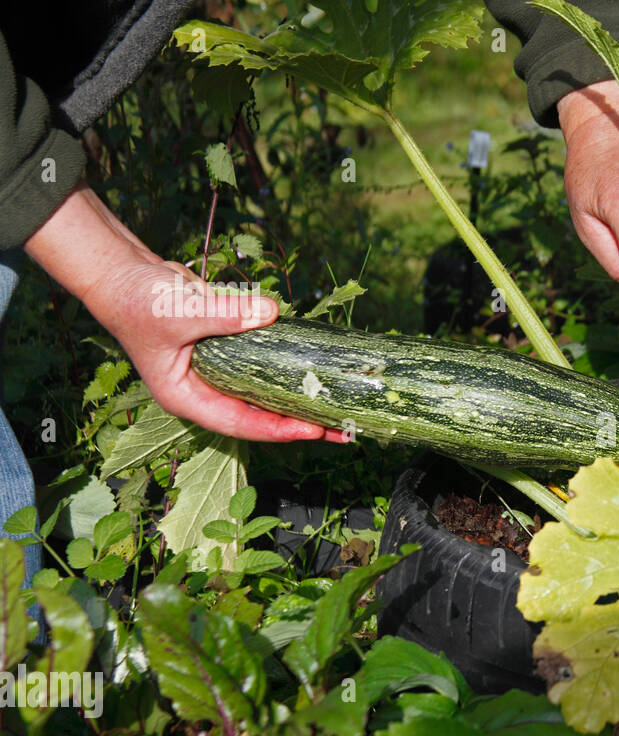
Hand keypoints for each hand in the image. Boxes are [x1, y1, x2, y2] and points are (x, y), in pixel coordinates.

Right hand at [25, 183, 342, 441]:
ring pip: (263, 395)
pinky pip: (262, 369)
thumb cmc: (139, 300)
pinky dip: (287, 372)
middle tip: (344, 428)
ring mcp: (215, 375)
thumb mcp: (183, 311)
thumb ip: (226, 314)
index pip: (240, 424)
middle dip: (300, 422)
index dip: (277, 429)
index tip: (314, 429)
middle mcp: (203, 393)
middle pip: (259, 416)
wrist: (125, 274)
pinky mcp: (226, 355)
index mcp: (187, 399)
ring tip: (340, 407)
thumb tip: (272, 312)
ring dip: (299, 400)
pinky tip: (317, 375)